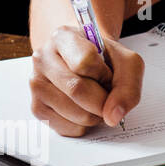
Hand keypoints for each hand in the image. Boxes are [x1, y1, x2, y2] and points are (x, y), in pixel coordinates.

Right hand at [29, 25, 143, 135]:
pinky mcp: (37, 108)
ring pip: (74, 113)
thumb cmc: (104, 58)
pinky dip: (85, 125)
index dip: (104, 74)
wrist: (86, 60)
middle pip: (77, 90)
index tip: (108, 74)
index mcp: (63, 37)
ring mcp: (36, 85)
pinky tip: (84, 109)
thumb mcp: (126, 60)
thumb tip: (114, 116)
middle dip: (103, 100)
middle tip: (109, 95)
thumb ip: (128, 85)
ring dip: (96, 114)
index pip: (84, 62)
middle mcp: (43, 59)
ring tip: (97, 99)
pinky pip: (67, 128)